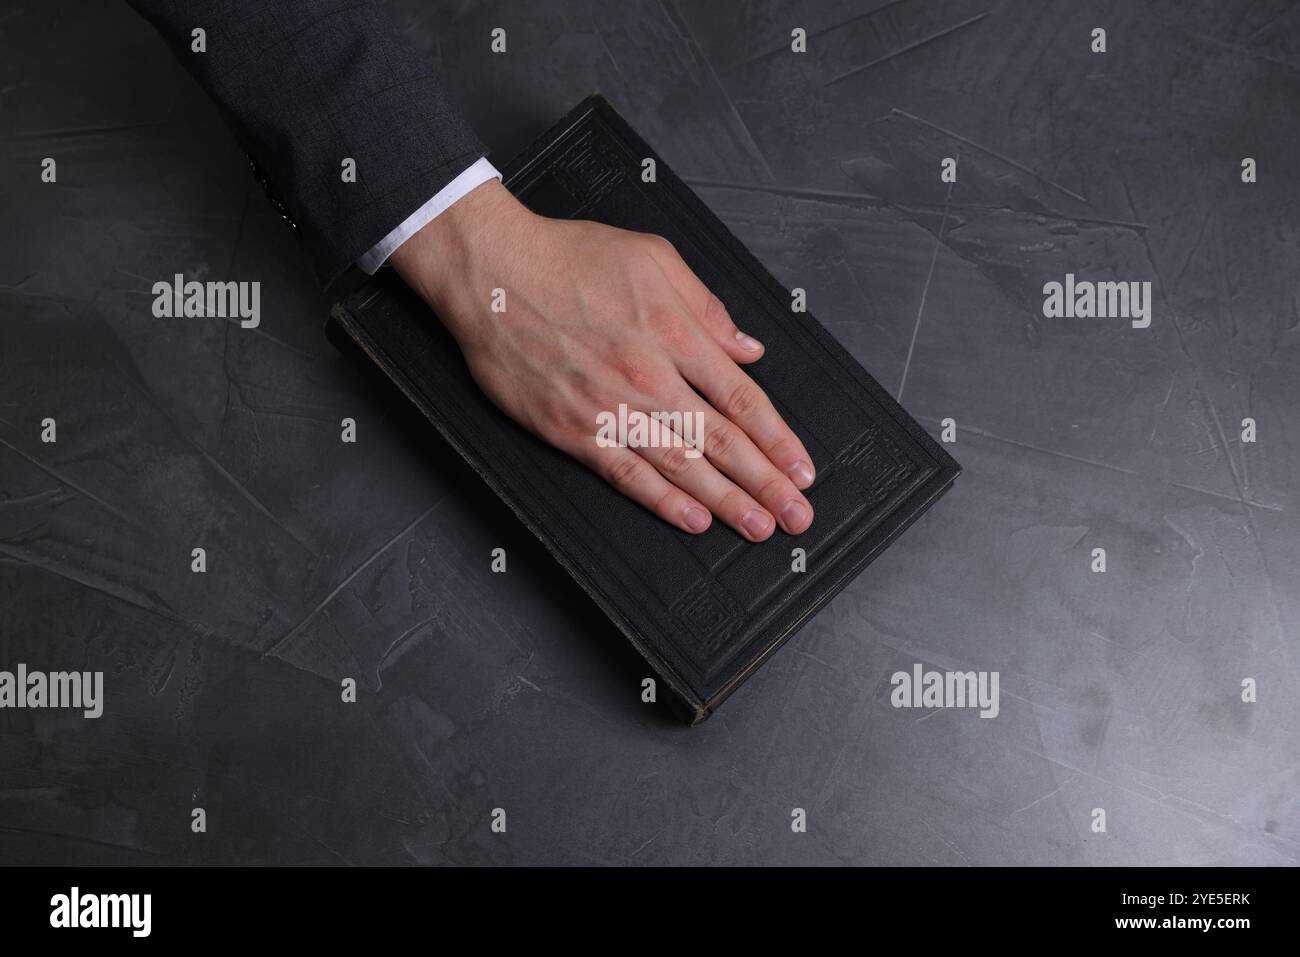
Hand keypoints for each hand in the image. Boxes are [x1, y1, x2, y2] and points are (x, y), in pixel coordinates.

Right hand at [389, 179, 814, 540]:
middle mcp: (649, 376)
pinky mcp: (572, 430)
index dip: (778, 440)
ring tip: (758, 526)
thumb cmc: (567, 257)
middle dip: (766, 483)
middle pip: (722, 441)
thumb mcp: (653, 257)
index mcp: (674, 332)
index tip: (801, 468)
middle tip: (796, 515)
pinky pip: (627, 474)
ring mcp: (610, 408)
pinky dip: (663, 501)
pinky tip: (694, 520)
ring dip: (727, 502)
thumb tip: (747, 348)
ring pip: (682, 465)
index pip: (743, 399)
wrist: (491, 272)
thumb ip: (707, 306)